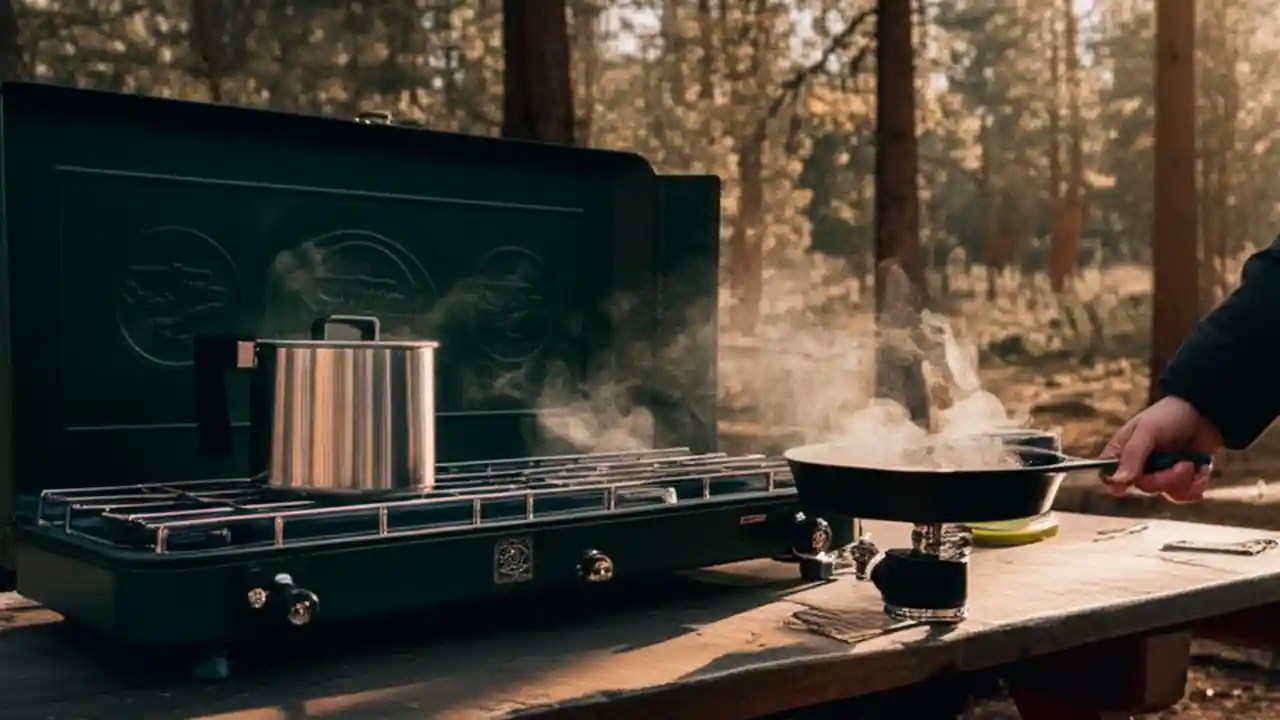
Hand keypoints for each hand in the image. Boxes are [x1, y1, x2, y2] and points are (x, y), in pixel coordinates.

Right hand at [1100, 395, 1221, 502]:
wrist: (1207, 414)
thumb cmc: (1171, 415)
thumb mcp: (1148, 430)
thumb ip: (1132, 455)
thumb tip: (1116, 483)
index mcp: (1123, 450)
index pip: (1108, 475)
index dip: (1117, 482)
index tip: (1132, 482)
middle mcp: (1138, 465)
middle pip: (1142, 487)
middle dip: (1165, 478)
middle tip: (1182, 464)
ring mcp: (1160, 473)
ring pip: (1164, 492)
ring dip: (1183, 481)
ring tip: (1192, 464)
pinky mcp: (1179, 480)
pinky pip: (1181, 495)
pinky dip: (1194, 486)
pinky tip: (1200, 470)